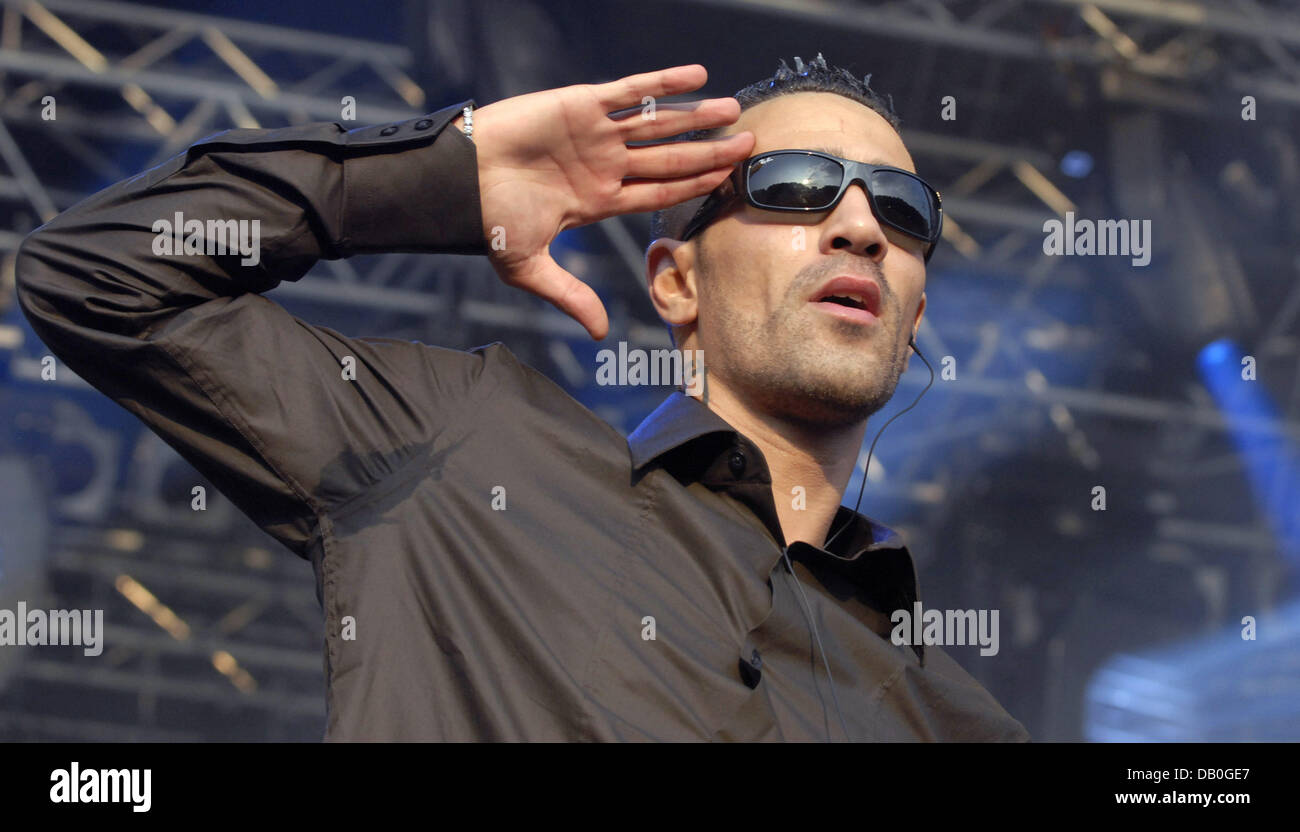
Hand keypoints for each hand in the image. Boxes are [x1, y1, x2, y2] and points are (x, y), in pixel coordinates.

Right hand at [464, 64, 753, 338]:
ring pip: (658, 123)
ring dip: (696, 117)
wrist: (458, 183)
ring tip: (734, 109)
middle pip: (670, 157)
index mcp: (599, 199)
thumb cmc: (489, 222)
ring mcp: (595, 133)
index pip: (659, 192)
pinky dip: (663, 83)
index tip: (728, 181)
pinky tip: (698, 77)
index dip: (695, 187)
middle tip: (750, 144)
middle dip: (710, 151)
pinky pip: (630, 91)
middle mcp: (605, 165)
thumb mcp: (530, 268)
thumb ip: (570, 296)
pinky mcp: (580, 104)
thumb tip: (599, 335)